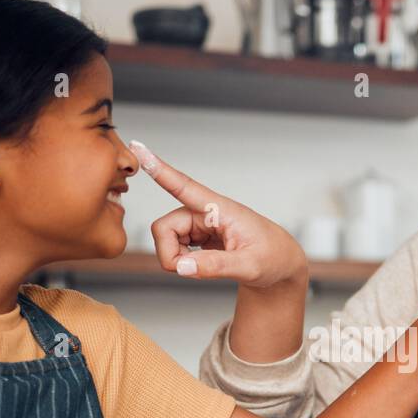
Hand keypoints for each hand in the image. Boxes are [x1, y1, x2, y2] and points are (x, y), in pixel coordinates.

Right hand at [139, 148, 308, 287]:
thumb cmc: (272, 258)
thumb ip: (216, 266)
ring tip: (205, 266)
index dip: (160, 169)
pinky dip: (181, 262)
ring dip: (176, 259)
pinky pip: (173, 248)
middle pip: (164, 227)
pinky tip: (201, 263)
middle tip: (192, 270)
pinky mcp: (196, 235)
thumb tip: (181, 267)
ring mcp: (199, 223)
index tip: (138, 147)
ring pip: (165, 239)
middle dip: (169, 254)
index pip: (185, 186)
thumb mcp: (250, 266)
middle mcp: (205, 212)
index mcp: (220, 209)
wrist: (280, 265)